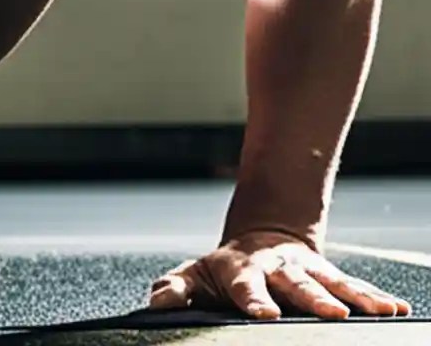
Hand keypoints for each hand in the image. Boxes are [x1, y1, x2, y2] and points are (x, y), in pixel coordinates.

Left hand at [148, 230, 412, 319]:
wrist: (259, 239)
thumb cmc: (222, 271)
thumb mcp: (191, 276)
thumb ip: (174, 290)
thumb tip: (158, 306)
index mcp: (241, 270)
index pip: (246, 287)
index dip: (254, 300)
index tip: (265, 315)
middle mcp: (278, 269)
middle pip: (297, 285)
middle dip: (315, 299)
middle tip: (332, 315)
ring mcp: (307, 272)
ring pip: (332, 283)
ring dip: (355, 298)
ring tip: (377, 312)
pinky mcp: (329, 277)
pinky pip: (356, 287)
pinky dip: (376, 298)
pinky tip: (396, 309)